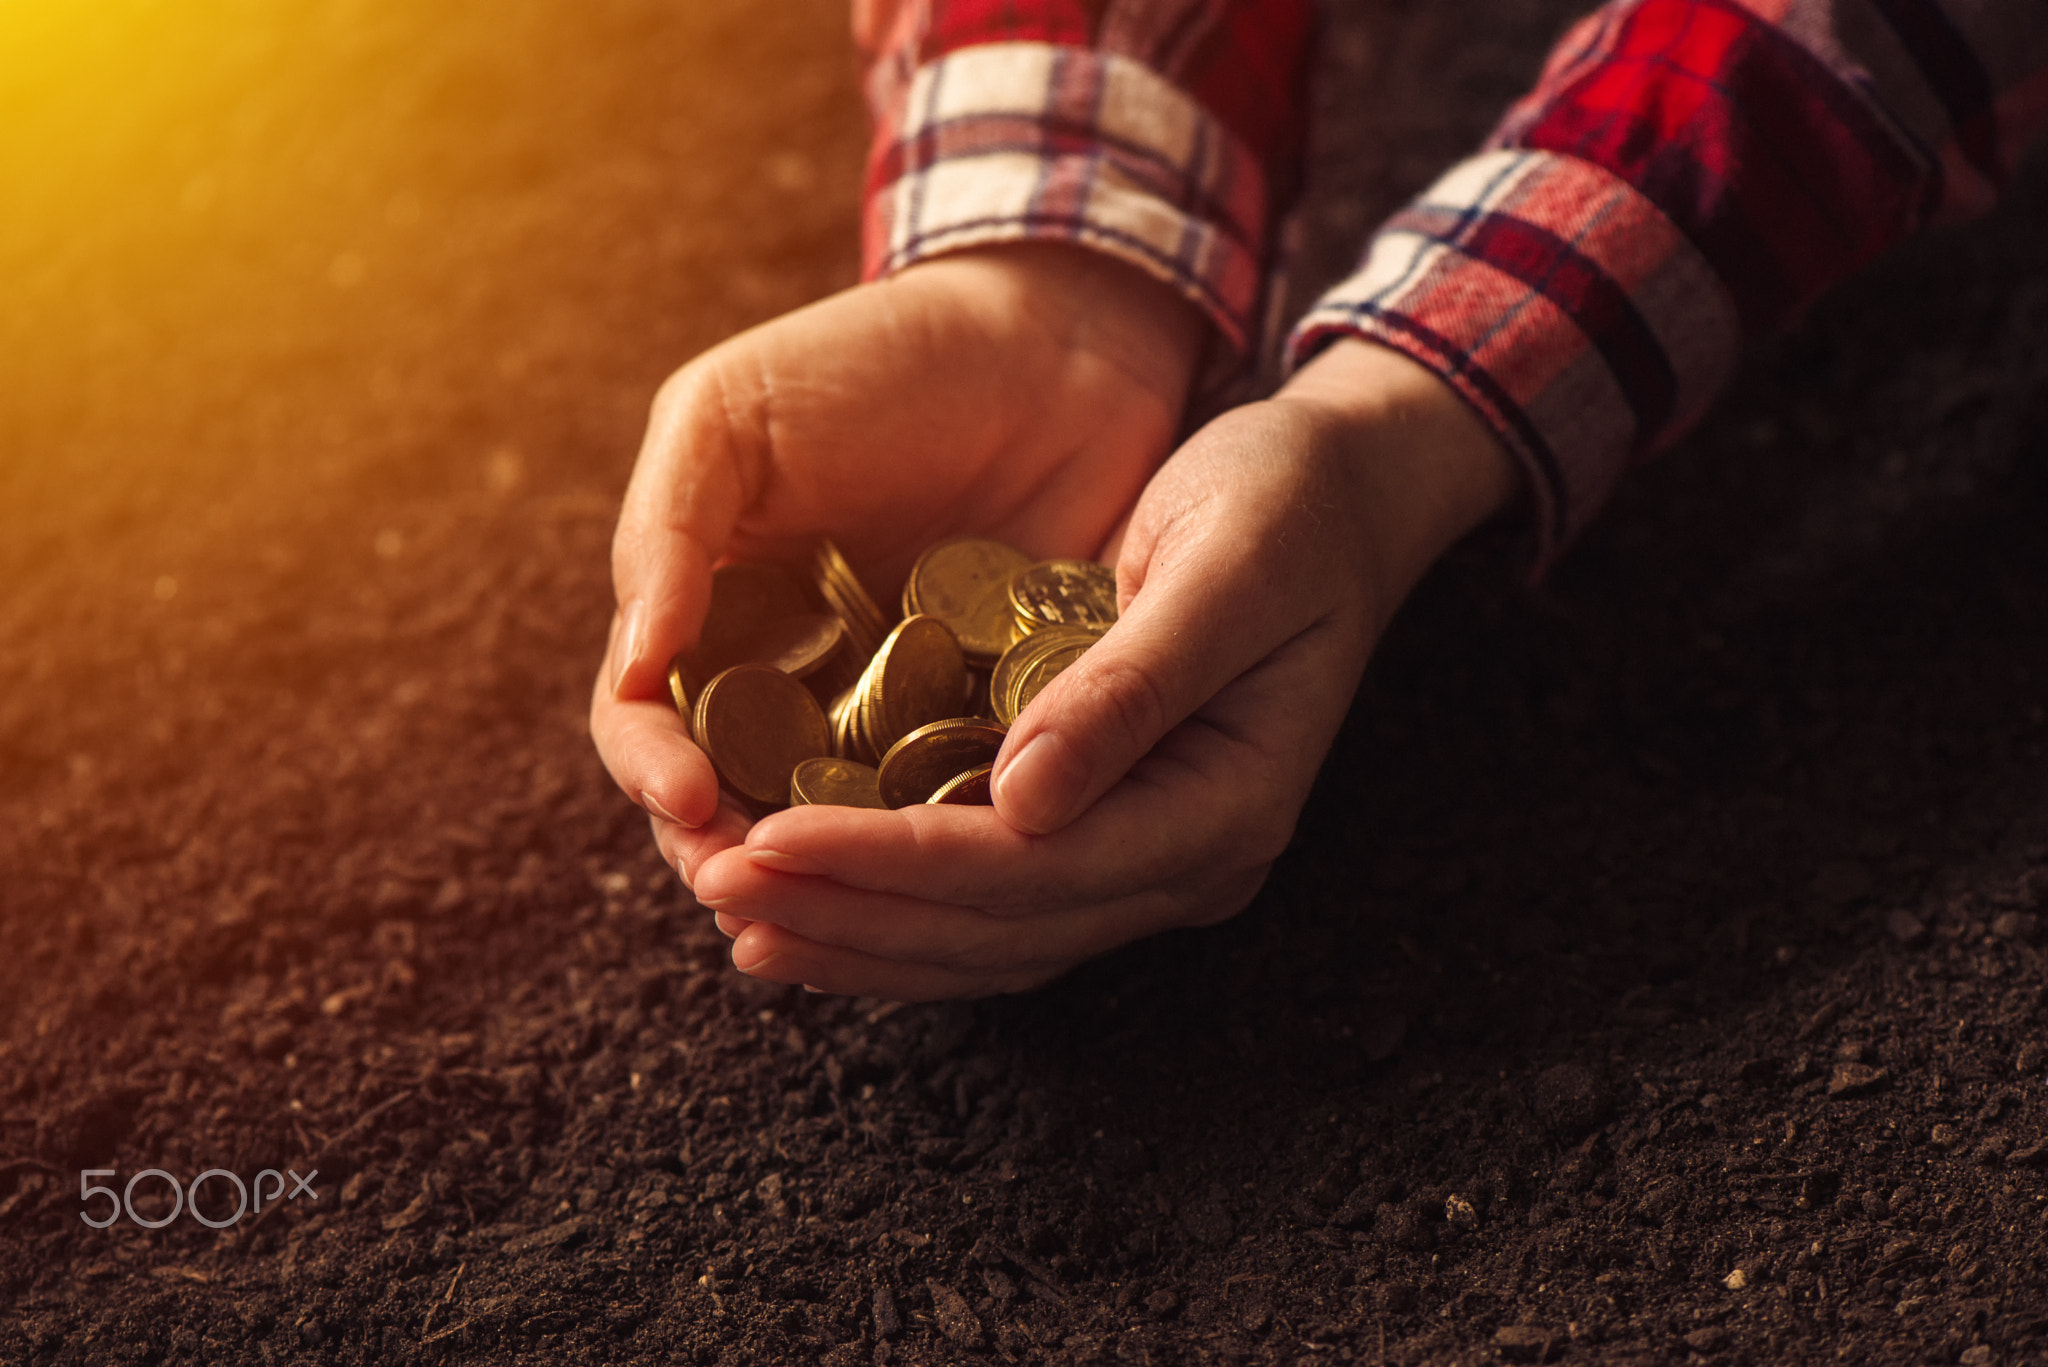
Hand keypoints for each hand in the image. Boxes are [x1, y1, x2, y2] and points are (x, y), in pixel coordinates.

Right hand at [592, 244, 1205, 882]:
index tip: (689, 801)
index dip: (652, 771)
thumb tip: (633, 664)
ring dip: (828, 871)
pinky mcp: (992, 730)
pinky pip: (956, 804)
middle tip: (749, 885)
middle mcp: (791, 685)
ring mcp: (893, 718)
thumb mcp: (732, 414)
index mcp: (710, 618)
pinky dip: (942, 841)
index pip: (646, 724)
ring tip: (841, 898)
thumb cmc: (875, 362)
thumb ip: (667, 529)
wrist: (1059, 343)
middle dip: (731, 852)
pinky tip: (948, 865)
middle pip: (732, 803)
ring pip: (840, 828)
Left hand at [686, 339, 1519, 998]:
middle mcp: (1189, 858)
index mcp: (1226, 805)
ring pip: (988, 939)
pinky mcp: (1113, 827)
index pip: (1033, 868)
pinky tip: (817, 902)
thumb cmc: (1289, 506)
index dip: (896, 862)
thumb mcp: (1224, 568)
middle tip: (722, 890)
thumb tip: (1018, 802)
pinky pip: (994, 901)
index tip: (774, 839)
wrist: (1343, 493)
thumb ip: (1129, 687)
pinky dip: (901, 908)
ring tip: (744, 925)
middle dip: (855, 913)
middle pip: (998, 927)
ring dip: (864, 937)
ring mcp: (1153, 856)